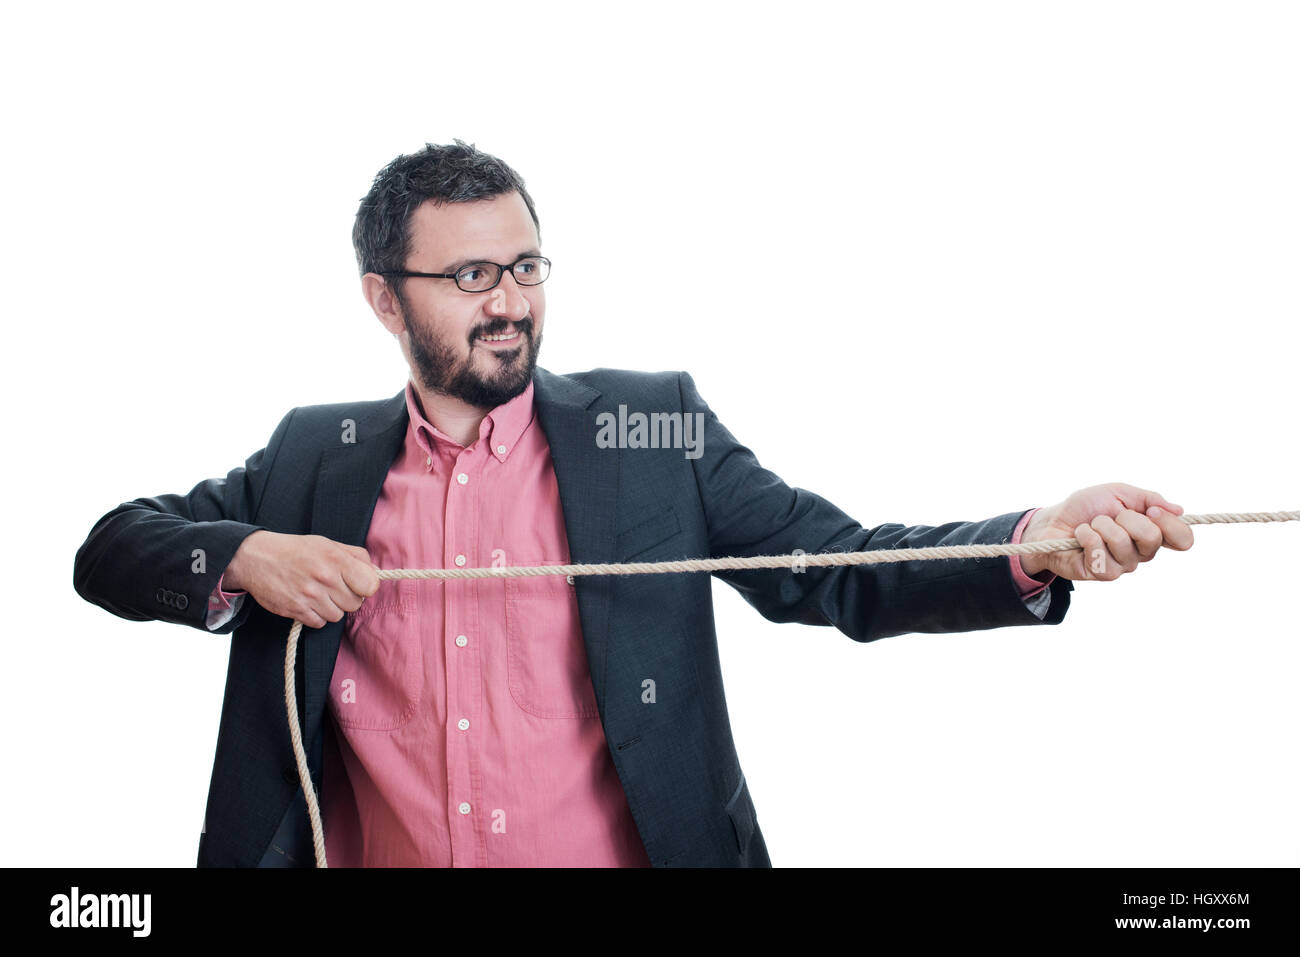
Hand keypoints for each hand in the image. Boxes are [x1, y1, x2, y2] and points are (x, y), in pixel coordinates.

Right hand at [223, 530, 380, 628]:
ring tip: (318, 593)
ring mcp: (310, 596)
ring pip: (338, 615)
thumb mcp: (328, 544)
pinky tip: (307, 602)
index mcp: (336, 559)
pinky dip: (316, 616)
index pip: (370, 585)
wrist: (257, 558)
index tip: (358, 584)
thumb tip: (375, 571)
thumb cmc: (295, 550)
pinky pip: (320, 623)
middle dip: (347, 597)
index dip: (367, 586)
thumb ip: (356, 556)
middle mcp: (324, 578)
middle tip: (334, 588)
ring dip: (331, 608)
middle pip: (355, 604)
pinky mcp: (296, 610)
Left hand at [1019, 482, 1193, 580]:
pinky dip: (1086, 536)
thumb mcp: (1118, 493)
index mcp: (1151, 532)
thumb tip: (1179, 510)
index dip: (1171, 525)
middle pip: (1153, 538)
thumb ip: (1148, 499)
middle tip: (1110, 516)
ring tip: (1091, 525)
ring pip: (1122, 543)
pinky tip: (1080, 535)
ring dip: (1101, 525)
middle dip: (1127, 518)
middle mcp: (1141, 552)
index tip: (1152, 510)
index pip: (1183, 540)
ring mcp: (1122, 565)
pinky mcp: (1101, 573)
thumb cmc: (1086, 508)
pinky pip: (1100, 553)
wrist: (1053, 521)